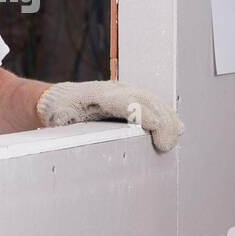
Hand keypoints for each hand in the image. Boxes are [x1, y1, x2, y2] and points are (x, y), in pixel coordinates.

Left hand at [36, 80, 184, 151]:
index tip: (155, 125)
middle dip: (161, 121)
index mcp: (97, 94)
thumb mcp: (59, 117)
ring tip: (172, 141)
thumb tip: (65, 127)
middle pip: (146, 100)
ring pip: (155, 101)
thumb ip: (64, 122)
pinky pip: (156, 103)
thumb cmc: (62, 111)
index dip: (141, 112)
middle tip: (165, 145)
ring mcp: (128, 91)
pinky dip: (167, 116)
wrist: (64, 98)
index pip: (124, 101)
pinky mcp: (134, 97)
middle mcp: (116, 89)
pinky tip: (175, 131)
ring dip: (168, 120)